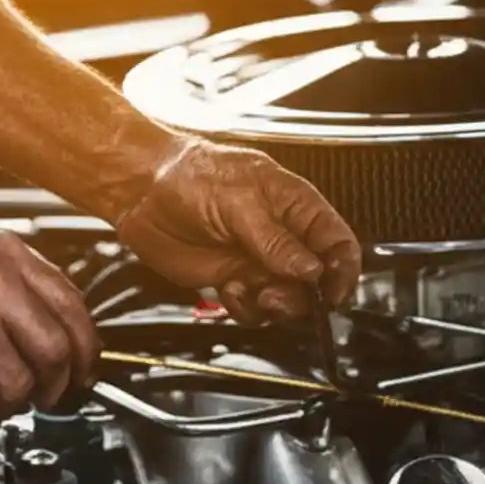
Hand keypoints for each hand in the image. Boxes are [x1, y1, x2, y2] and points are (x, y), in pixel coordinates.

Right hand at [0, 226, 98, 422]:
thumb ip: (16, 283)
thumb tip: (58, 328)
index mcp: (9, 256)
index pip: (74, 309)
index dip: (86, 350)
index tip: (84, 371)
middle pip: (58, 351)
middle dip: (57, 385)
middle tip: (45, 397)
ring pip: (21, 383)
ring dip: (11, 403)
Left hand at [115, 138, 360, 323]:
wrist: (141, 189)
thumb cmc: (188, 175)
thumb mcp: (238, 203)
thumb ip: (275, 240)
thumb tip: (310, 269)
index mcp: (295, 205)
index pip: (338, 242)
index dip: (343, 271)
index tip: (333, 294)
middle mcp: (281, 235)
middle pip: (315, 280)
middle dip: (301, 296)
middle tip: (274, 293)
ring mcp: (257, 258)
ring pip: (286, 298)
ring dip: (271, 305)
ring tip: (246, 289)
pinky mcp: (233, 277)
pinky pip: (254, 307)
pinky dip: (245, 308)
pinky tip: (228, 289)